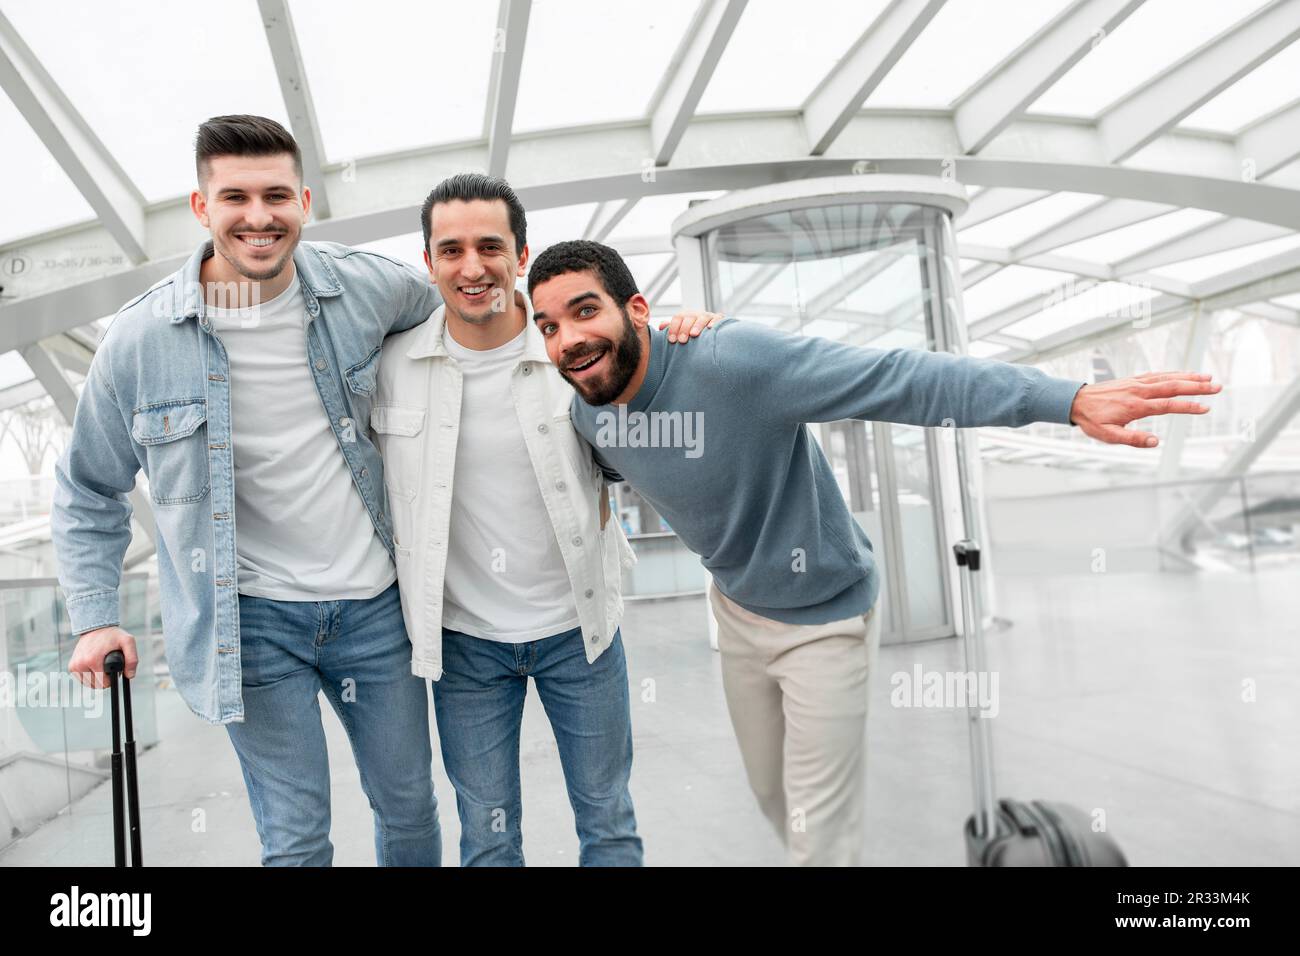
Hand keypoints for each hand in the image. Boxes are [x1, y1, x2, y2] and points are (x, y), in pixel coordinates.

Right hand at [69, 626, 137, 688]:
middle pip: (96, 685)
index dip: (112, 678)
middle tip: (109, 666)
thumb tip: (130, 676)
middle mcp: (81, 664)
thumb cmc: (112, 635)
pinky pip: (82, 680)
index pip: (104, 683)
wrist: (95, 627)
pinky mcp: (71, 667)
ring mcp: (74, 666)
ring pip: (89, 684)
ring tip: (102, 665)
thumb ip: (132, 659)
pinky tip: (94, 667)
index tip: (115, 668)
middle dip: (105, 678)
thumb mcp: (127, 642)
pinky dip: (89, 676)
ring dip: (97, 678)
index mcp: (93, 660)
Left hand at [658, 311, 721, 342]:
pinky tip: (710, 328)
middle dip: (684, 329)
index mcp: (685, 316)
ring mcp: (708, 316)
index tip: (671, 340)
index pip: (677, 318)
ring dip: (698, 325)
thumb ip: (671, 328)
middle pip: (689, 317)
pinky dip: (715, 322)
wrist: (711, 333)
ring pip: (703, 317)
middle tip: (681, 340)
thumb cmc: (691, 334)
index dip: (673, 328)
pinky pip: (718, 318)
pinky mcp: (720, 319)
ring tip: (694, 334)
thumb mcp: (681, 330)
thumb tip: (661, 326)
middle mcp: (696, 314)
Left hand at [1070, 371, 1219, 447]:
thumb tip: (1157, 442)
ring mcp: (1136, 383)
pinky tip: (1185, 374)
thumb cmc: (1092, 421)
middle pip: (1173, 386)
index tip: (1205, 408)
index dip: (1188, 406)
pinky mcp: (1133, 379)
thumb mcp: (1108, 436)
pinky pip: (1157, 374)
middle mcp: (1138, 391)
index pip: (1167, 405)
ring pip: (1167, 377)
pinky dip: (1173, 373)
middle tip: (1218, 387)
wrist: (1075, 401)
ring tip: (1208, 378)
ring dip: (1188, 377)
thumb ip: (1133, 439)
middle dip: (1196, 387)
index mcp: (1135, 406)